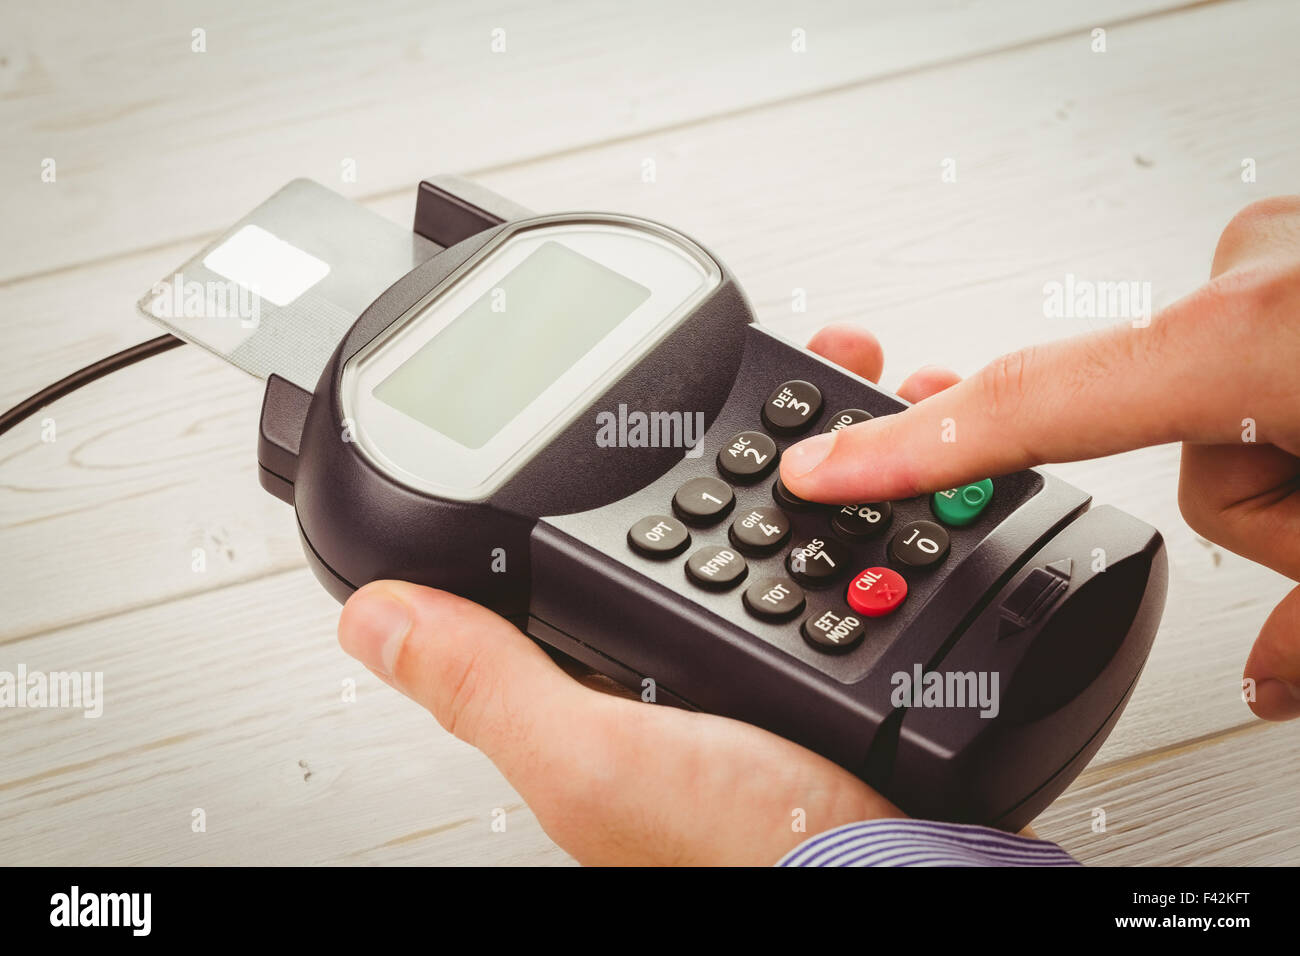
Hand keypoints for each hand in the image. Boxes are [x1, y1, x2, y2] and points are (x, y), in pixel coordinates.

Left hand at [336, 329, 968, 864]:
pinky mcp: (875, 628)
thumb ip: (493, 686)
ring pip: (795, 502)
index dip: (582, 466)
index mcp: (620, 675)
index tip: (599, 389)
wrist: (919, 871)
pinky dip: (888, 479)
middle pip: (698, 501)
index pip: (579, 545)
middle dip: (725, 422)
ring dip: (821, 432)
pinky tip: (903, 438)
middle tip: (743, 357)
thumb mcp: (600, 764)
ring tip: (836, 367)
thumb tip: (371, 617)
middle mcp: (702, 647)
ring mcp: (794, 633)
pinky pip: (869, 530)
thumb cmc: (764, 853)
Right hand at [781, 196, 1299, 721]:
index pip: (1026, 407)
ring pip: (1209, 399)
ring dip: (1281, 469)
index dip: (901, 451)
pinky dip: (1292, 408)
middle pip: (1144, 429)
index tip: (815, 468)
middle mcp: (1254, 275)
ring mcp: (1282, 250)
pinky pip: (1255, 346)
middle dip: (1223, 493)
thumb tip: (1267, 679)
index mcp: (1257, 343)